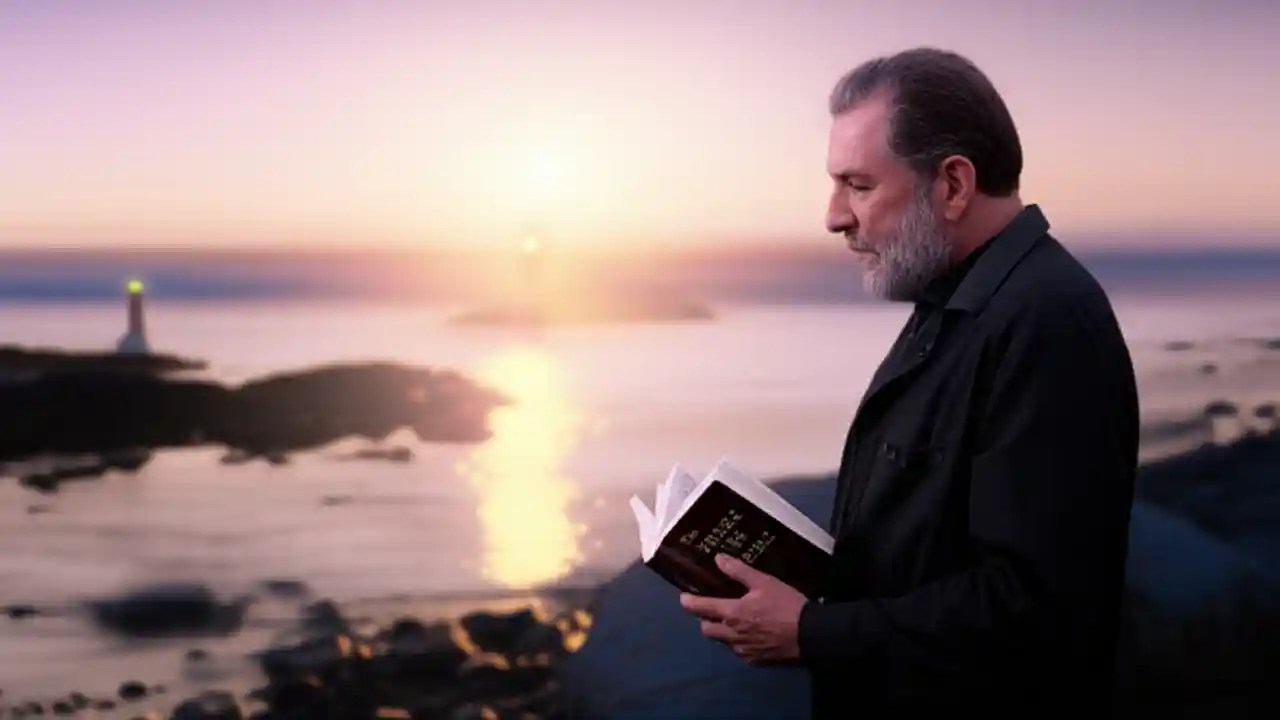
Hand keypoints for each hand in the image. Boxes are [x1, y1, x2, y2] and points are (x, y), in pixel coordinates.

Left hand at [678, 554, 806, 664]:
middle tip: (713, 609)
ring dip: (723, 631)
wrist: (810, 635)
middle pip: (706, 629)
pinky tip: (751, 634)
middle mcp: (732, 635)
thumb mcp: (764, 582)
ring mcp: (743, 651)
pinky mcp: (755, 661)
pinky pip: (739, 651)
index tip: (683, 598)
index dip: (689, 602)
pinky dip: (739, 642)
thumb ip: (739, 571)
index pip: (701, 609)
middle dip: (705, 619)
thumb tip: (718, 558)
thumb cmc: (786, 605)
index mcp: (732, 614)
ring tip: (734, 621)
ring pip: (723, 641)